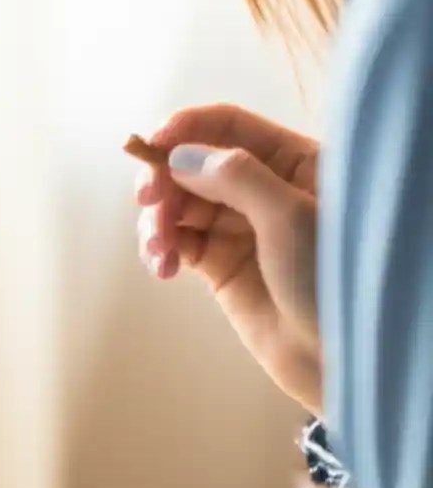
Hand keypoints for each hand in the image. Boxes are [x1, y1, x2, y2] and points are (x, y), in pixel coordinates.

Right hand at [136, 104, 322, 413]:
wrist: (339, 362)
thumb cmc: (330, 280)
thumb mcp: (290, 216)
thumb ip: (235, 176)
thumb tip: (178, 157)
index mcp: (296, 163)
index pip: (231, 125)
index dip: (187, 128)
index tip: (151, 144)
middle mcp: (265, 188)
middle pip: (195, 163)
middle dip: (165, 180)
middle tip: (148, 200)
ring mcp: (241, 228)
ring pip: (180, 204)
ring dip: (159, 221)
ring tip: (159, 250)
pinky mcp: (221, 265)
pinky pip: (178, 242)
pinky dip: (162, 249)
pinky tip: (164, 267)